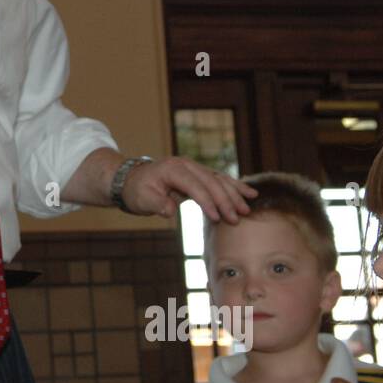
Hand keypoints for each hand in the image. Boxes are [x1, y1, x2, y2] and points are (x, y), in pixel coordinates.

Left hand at [121, 156, 256, 221]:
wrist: (133, 180)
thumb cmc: (137, 191)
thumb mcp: (142, 199)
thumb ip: (156, 204)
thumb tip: (170, 210)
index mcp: (173, 169)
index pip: (195, 185)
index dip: (207, 201)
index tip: (217, 218)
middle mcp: (187, 165)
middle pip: (211, 182)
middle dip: (226, 200)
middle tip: (237, 218)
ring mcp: (194, 168)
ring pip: (220, 179)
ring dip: (235, 194)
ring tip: (247, 208)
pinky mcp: (199, 175)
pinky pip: (220, 180)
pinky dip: (235, 187)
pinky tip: (249, 194)